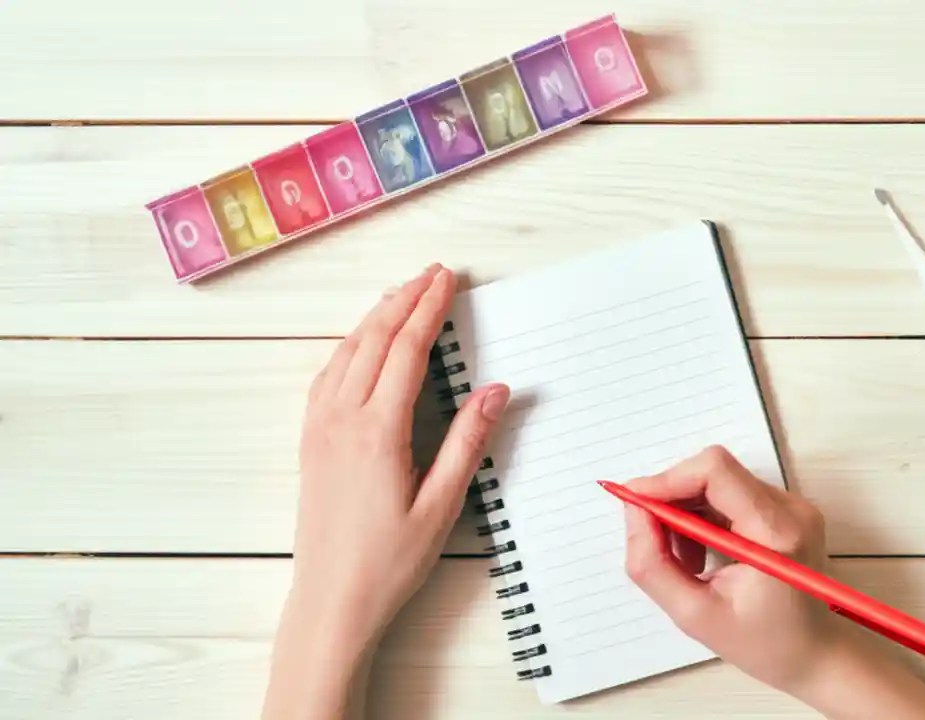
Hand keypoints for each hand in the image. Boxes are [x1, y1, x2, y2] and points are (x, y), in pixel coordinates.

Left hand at [263, 264, 509, 719]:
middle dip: (404, 300)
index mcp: (377, 431)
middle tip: (432, 274)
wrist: (331, 599)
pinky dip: (349, 346)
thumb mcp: (441, 505)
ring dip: (375, 317)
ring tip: (401, 294)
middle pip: (374, 340)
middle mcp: (342, 420)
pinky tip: (360, 343)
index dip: (429, 309)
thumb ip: (467, 442)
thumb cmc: (388, 562)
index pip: (407, 350)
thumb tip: (495, 390)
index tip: (447, 280)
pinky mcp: (310, 442)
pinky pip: (328, 376)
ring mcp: (320, 429)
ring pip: (346, 352)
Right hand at [622, 446, 832, 691]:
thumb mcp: (694, 615)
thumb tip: (633, 514)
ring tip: (687, 561)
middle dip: (673, 499)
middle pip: (714, 472)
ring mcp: (791, 506)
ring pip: (718, 482)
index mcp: (776, 532)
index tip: (635, 503)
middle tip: (656, 542)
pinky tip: (703, 554)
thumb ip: (653, 564)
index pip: (715, 471)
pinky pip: (730, 495)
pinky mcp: (784, 511)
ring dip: (687, 512)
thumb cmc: (764, 644)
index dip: (668, 480)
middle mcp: (790, 508)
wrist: (815, 656)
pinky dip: (704, 517)